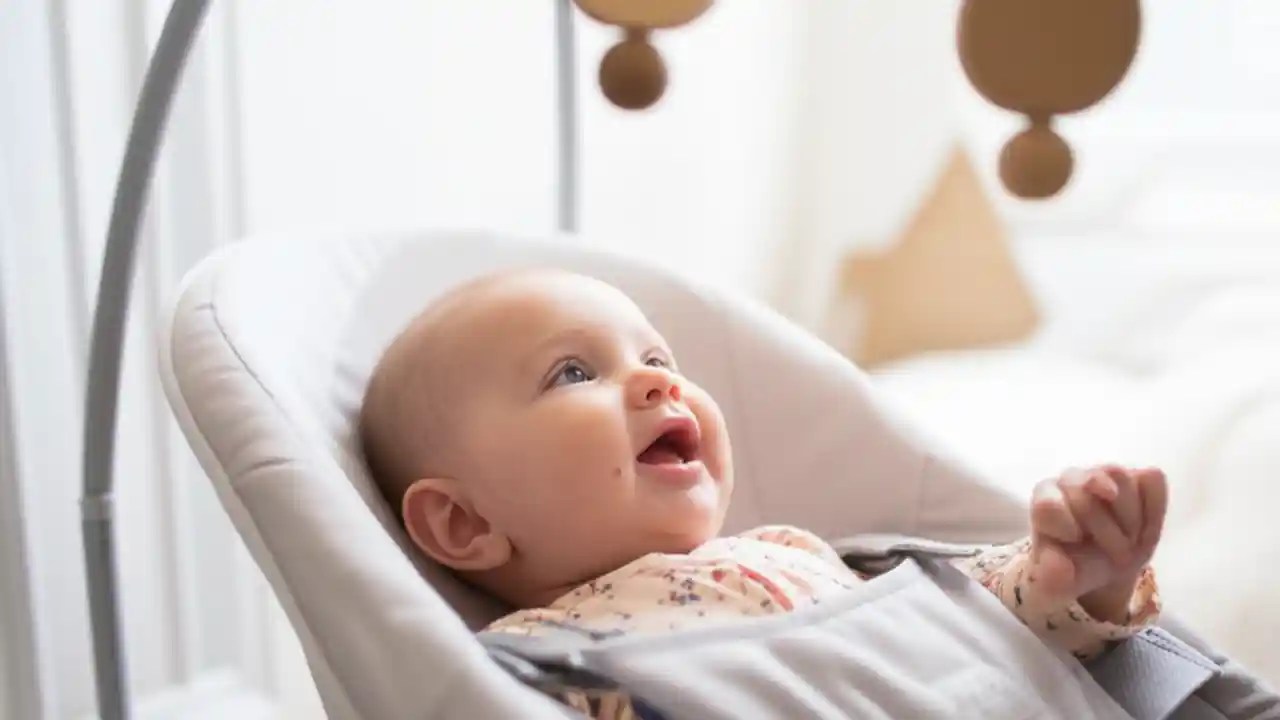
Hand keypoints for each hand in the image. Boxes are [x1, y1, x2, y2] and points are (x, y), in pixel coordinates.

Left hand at [1028, 465, 1166, 622]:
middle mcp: (1071, 480)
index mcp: (1044, 502)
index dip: (1067, 528)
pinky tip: (1145, 531)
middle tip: (1118, 558)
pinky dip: (1154, 511)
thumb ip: (1050, 582)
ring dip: (1131, 520)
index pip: (1048, 503)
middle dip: (1108, 531)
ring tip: (1129, 543)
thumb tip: (1058, 567)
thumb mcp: (1055, 589)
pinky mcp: (1140, 476)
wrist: (1108, 568)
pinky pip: (1152, 480)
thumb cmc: (1074, 571)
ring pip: (1120, 478)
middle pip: (1087, 487)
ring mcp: (1105, 474)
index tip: (1078, 544)